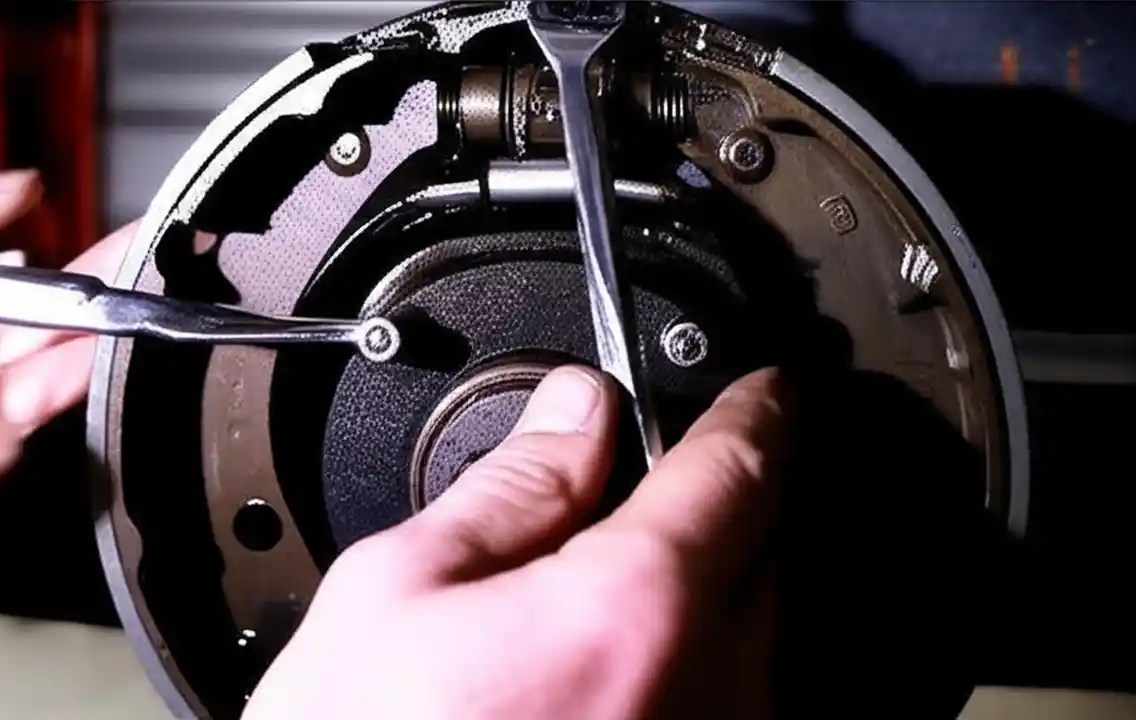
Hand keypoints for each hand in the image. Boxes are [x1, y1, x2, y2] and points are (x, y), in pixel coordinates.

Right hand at [245, 366, 789, 718]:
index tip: (765, 391)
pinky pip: (719, 705)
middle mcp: (706, 698)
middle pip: (756, 556)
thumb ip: (510, 487)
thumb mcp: (398, 591)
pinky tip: (596, 680)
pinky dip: (679, 665)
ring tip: (583, 607)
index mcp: (633, 614)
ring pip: (742, 640)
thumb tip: (574, 414)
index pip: (738, 472)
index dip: (755, 412)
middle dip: (709, 509)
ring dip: (691, 596)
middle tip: (633, 494)